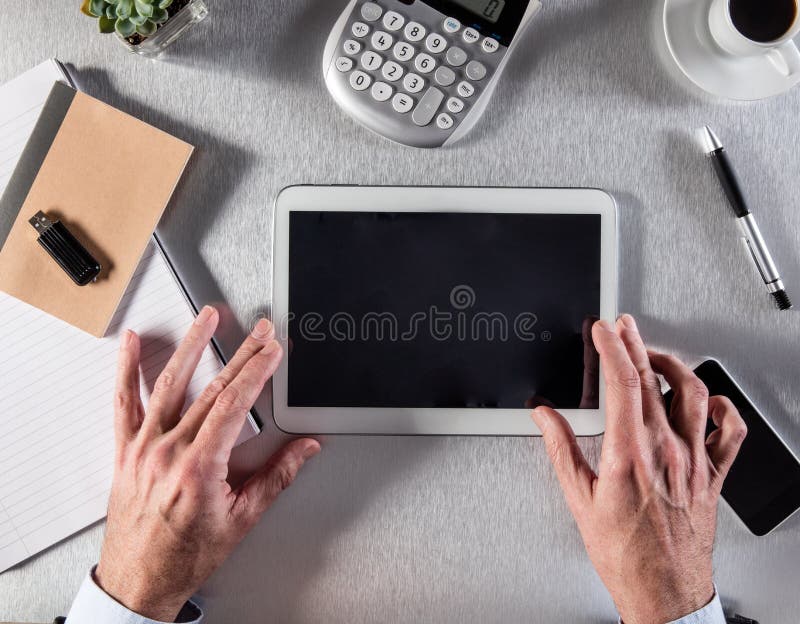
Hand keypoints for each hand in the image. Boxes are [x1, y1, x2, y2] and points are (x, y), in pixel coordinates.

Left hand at [96, 307, 319, 620]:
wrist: (139, 581)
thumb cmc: (186, 555)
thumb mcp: (242, 519)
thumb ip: (277, 477)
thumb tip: (306, 449)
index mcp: (199, 468)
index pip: (234, 405)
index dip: (257, 371)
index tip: (272, 351)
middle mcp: (167, 452)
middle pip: (211, 389)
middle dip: (241, 354)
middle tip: (259, 330)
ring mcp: (142, 447)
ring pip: (169, 384)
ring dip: (191, 345)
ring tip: (207, 318)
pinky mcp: (124, 450)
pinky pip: (123, 402)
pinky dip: (126, 369)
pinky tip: (131, 343)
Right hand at [531, 315, 746, 623]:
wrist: (664, 593)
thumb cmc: (624, 555)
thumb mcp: (580, 501)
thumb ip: (561, 450)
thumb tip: (544, 417)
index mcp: (628, 456)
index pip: (622, 383)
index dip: (612, 347)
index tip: (603, 330)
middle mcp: (665, 452)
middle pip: (652, 379)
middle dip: (635, 344)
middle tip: (623, 327)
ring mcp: (694, 462)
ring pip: (692, 395)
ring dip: (673, 365)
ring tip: (656, 354)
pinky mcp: (713, 476)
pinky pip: (731, 433)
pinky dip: (723, 408)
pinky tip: (709, 399)